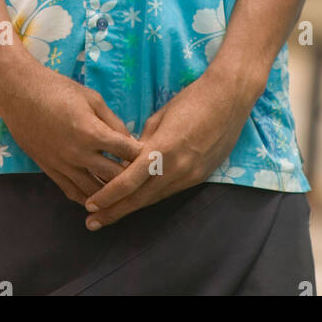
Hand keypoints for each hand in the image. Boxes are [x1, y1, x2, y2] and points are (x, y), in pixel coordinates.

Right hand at [0, 61, 142, 205]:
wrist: (20, 94)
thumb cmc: (59, 90)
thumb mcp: (92, 98)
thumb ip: (113, 121)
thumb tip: (130, 141)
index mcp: (92, 133)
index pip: (127, 151)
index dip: (144, 155)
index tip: (155, 157)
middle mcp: (79, 154)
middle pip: (114, 176)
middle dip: (132, 178)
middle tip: (144, 178)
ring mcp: (63, 165)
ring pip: (94, 191)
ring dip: (112, 193)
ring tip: (126, 192)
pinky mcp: (50, 170)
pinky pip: (72, 192)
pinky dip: (88, 198)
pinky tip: (98, 199)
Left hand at [80, 69, 252, 228]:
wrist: (230, 98)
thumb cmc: (192, 99)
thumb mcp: (160, 116)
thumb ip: (144, 141)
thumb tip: (131, 157)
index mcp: (162, 149)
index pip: (129, 180)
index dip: (108, 195)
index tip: (91, 205)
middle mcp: (176, 168)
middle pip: (140, 197)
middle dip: (115, 211)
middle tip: (92, 223)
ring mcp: (190, 175)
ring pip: (155, 198)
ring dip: (132, 207)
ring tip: (111, 216)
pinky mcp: (200, 176)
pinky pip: (170, 190)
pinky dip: (152, 197)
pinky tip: (138, 201)